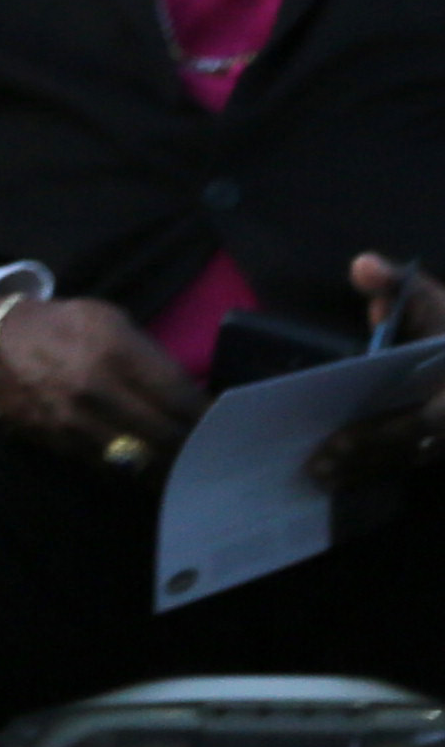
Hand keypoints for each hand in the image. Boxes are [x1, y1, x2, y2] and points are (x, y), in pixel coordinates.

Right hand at [0, 293, 205, 462]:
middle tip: (216, 451)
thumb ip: (150, 356)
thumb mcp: (108, 320)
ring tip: (193, 469)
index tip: (228, 423)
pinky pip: (112, 469)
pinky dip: (138, 474)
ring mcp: (75, 420)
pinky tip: (156, 473)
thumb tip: (192, 395)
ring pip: (142, 460)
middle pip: (167, 434)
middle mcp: (95, 387)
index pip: (180, 396)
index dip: (210, 415)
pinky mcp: (59, 443)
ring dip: (172, 467)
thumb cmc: (61, 326)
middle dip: (197, 446)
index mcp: (112, 348)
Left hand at [313, 255, 444, 490]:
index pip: (423, 421)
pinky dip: (377, 470)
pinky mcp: (441, 445)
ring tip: (316, 478)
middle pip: (409, 449)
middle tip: (314, 467)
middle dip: (362, 458)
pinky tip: (340, 479)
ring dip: (365, 471)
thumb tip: (363, 267)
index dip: (380, 433)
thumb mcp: (425, 296)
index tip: (336, 441)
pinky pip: (410, 463)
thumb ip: (394, 282)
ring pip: (408, 461)